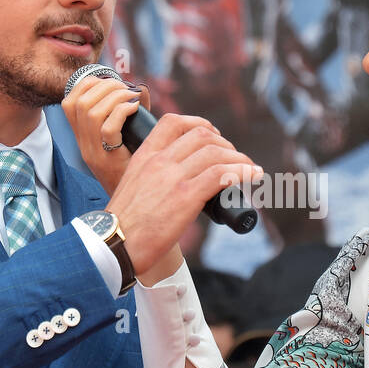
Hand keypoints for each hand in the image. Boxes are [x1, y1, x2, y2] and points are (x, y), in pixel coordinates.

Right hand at [61, 71, 149, 195]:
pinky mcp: (107, 160)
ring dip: (114, 96)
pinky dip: (122, 111)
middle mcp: (83, 144)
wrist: (133, 211)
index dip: (88, 85)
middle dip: (104, 87)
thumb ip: (131, 113)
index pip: (69, 101)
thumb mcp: (127, 137)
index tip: (111, 83)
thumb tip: (140, 89)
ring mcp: (93, 152)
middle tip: (125, 90)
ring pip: (90, 111)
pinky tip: (135, 109)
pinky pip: (107, 128)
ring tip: (131, 98)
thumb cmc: (135, 169)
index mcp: (82, 137)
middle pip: (79, 102)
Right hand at [105, 113, 260, 277]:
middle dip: (225, 143)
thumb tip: (175, 183)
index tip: (213, 135)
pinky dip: (242, 171)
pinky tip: (253, 174)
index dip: (199, 124)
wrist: (114, 244)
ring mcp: (174, 178)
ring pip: (216, 153)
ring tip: (250, 168)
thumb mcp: (132, 187)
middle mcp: (160, 161)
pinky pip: (222, 174)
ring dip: (239, 158)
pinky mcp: (186, 196)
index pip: (173, 123)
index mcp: (145, 156)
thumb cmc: (123, 225)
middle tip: (234, 158)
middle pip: (202, 136)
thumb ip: (151, 178)